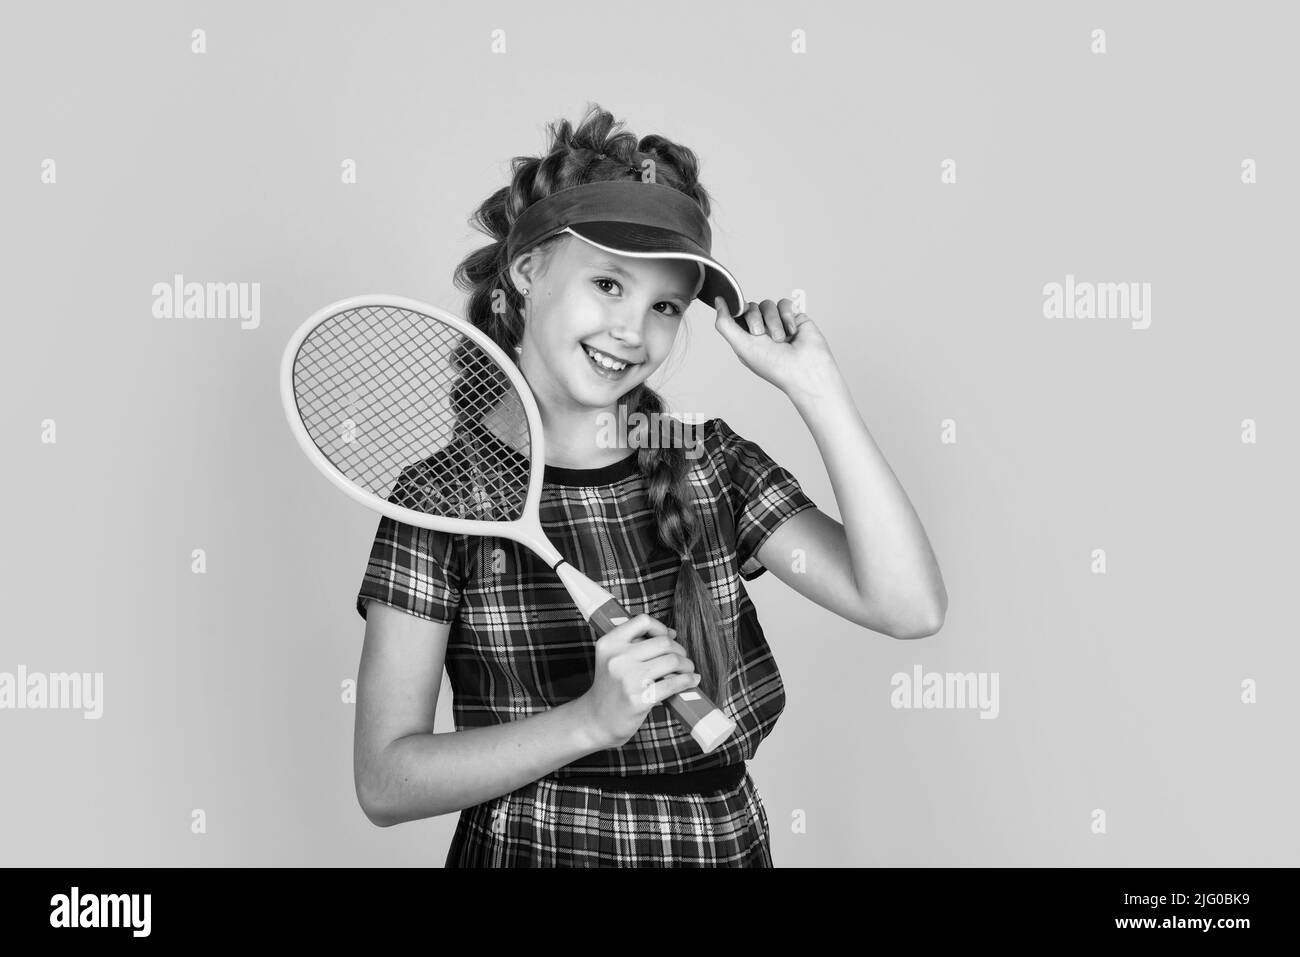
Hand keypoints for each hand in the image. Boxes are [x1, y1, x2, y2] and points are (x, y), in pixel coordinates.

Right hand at [576, 614, 700, 750]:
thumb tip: (671, 634)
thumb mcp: (613, 659)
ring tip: (688, 670)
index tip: (668, 638)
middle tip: (682, 660)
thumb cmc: (610, 688)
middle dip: (679, 650)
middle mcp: (617, 658)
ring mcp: (628, 679)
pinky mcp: (639, 699)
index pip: (642, 621)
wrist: (596, 721)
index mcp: (609, 643)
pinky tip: (692, 681)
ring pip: (672, 660)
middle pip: (663, 642)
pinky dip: (688, 680)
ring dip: (686, 665)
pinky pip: (673, 683)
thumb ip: (638, 644)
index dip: (661, 627)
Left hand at [713, 296, 839, 399]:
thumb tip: (718, 301)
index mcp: (746, 339)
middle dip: (756, 320)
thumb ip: (725, 323)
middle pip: (750, 307)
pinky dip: (787, 316)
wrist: (806, 369)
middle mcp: (762, 331)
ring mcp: (778, 324)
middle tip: (763, 336)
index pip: (736, 316)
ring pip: (767, 304)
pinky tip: (792, 332)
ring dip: (773, 321)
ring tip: (781, 339)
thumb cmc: (774, 365)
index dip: (737, 313)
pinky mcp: (794, 318)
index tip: (740, 316)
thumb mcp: (741, 346)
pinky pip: (785, 304)